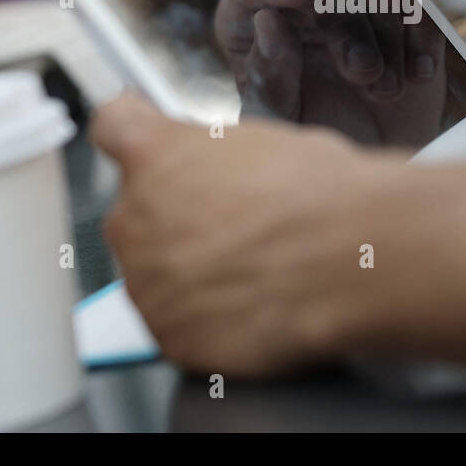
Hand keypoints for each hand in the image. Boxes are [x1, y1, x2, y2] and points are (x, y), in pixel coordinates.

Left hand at [91, 93, 406, 376]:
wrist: (352, 261)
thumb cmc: (323, 194)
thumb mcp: (266, 142)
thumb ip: (215, 155)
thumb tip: (220, 169)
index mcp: (155, 154)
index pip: (113, 127)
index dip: (132, 135)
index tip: (140, 138)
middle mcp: (135, 218)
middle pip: (135, 214)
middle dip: (173, 220)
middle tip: (231, 227)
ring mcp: (147, 284)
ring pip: (154, 275)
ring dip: (190, 274)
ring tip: (252, 272)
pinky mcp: (171, 338)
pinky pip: (178, 325)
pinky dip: (208, 321)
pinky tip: (253, 307)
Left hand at [212, 0, 447, 146]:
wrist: (367, 174)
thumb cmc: (308, 151)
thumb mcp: (278, 124)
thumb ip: (269, 77)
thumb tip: (267, 20)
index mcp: (257, 27)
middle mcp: (304, 10)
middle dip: (345, 24)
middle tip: (361, 72)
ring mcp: (357, 12)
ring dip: (385, 32)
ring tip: (386, 90)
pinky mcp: (403, 27)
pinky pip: (417, 11)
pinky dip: (420, 37)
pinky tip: (417, 76)